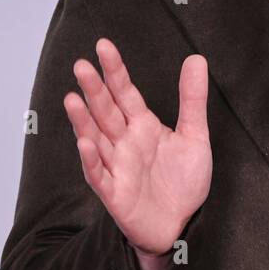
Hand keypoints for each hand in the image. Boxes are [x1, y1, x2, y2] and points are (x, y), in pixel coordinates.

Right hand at [63, 39, 211, 258]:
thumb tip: (196, 59)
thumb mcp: (195, 136)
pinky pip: (100, 176)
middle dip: (94, 90)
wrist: (182, 224)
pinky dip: (92, 160)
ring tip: (72, 99)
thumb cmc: (183, 182)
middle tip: (81, 65)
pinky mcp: (115, 193)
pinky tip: (86, 143)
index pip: (124, 93)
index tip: (103, 45)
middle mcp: (125, 143)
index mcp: (142, 126)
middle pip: (106, 111)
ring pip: (96, 139)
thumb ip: (192, 99)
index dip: (115, 70)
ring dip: (83, 121)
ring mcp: (117, 167)